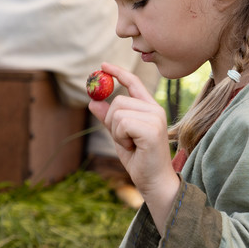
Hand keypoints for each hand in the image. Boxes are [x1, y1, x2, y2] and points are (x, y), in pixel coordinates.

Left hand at [88, 63, 176, 192]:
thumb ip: (108, 118)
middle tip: (123, 139)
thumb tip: (93, 101)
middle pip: (119, 100)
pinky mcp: (151, 128)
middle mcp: (155, 109)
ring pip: (118, 111)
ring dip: (116, 131)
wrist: (153, 181)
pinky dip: (120, 137)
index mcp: (150, 108)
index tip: (102, 66)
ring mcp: (155, 117)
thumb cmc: (139, 160)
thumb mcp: (119, 135)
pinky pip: (122, 123)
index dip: (118, 72)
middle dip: (112, 121)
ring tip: (130, 144)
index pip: (134, 82)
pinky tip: (132, 147)